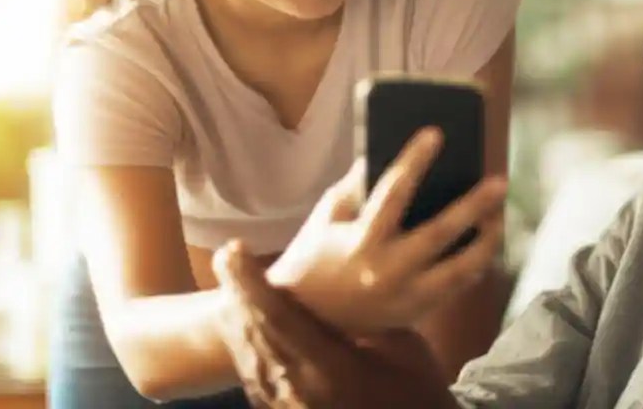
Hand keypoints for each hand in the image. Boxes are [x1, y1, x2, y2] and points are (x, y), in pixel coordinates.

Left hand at [215, 242, 455, 408]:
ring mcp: (285, 408)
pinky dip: (244, 344)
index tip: (235, 249)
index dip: (252, 283)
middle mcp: (298, 391)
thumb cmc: (416, 397)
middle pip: (255, 333)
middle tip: (226, 256)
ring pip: (248, 356)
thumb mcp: (406, 351)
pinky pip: (253, 376)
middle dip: (237, 291)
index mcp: (330, 371)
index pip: (279, 319)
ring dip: (236, 316)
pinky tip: (243, 324)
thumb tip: (346, 279)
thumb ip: (371, 319)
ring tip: (231, 281)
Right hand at [267, 128, 506, 331]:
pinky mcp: (416, 311)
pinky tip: (485, 242)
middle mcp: (386, 272)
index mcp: (360, 242)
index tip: (435, 134)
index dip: (414, 161)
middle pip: (439, 234)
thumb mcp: (327, 217)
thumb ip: (356, 187)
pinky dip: (474, 265)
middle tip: (499, 181)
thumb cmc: (316, 256)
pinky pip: (456, 287)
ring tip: (499, 216)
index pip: (392, 194)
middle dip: (473, 206)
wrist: (308, 318)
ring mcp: (405, 297)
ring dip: (486, 242)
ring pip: (460, 270)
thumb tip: (386, 152)